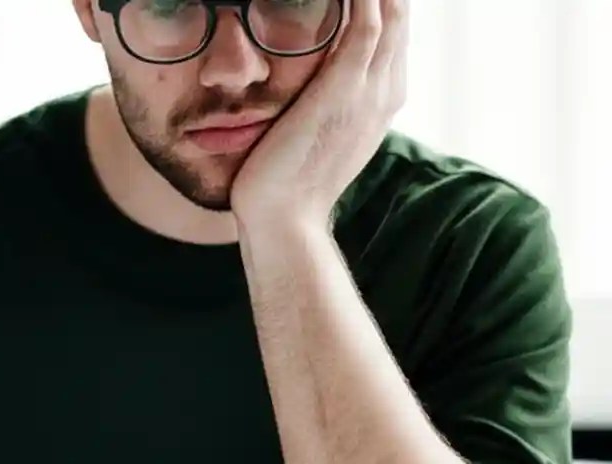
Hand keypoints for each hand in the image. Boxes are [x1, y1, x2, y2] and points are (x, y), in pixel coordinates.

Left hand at [231, 0, 408, 231]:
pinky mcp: (343, 89)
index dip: (385, 1)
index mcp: (380, 100)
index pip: (393, 31)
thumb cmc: (286, 182)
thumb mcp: (315, 133)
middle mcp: (385, 90)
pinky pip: (366, 22)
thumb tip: (306, 90)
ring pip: (390, 11)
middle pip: (400, 14)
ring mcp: (369, 90)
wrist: (284, 220)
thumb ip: (322, 104)